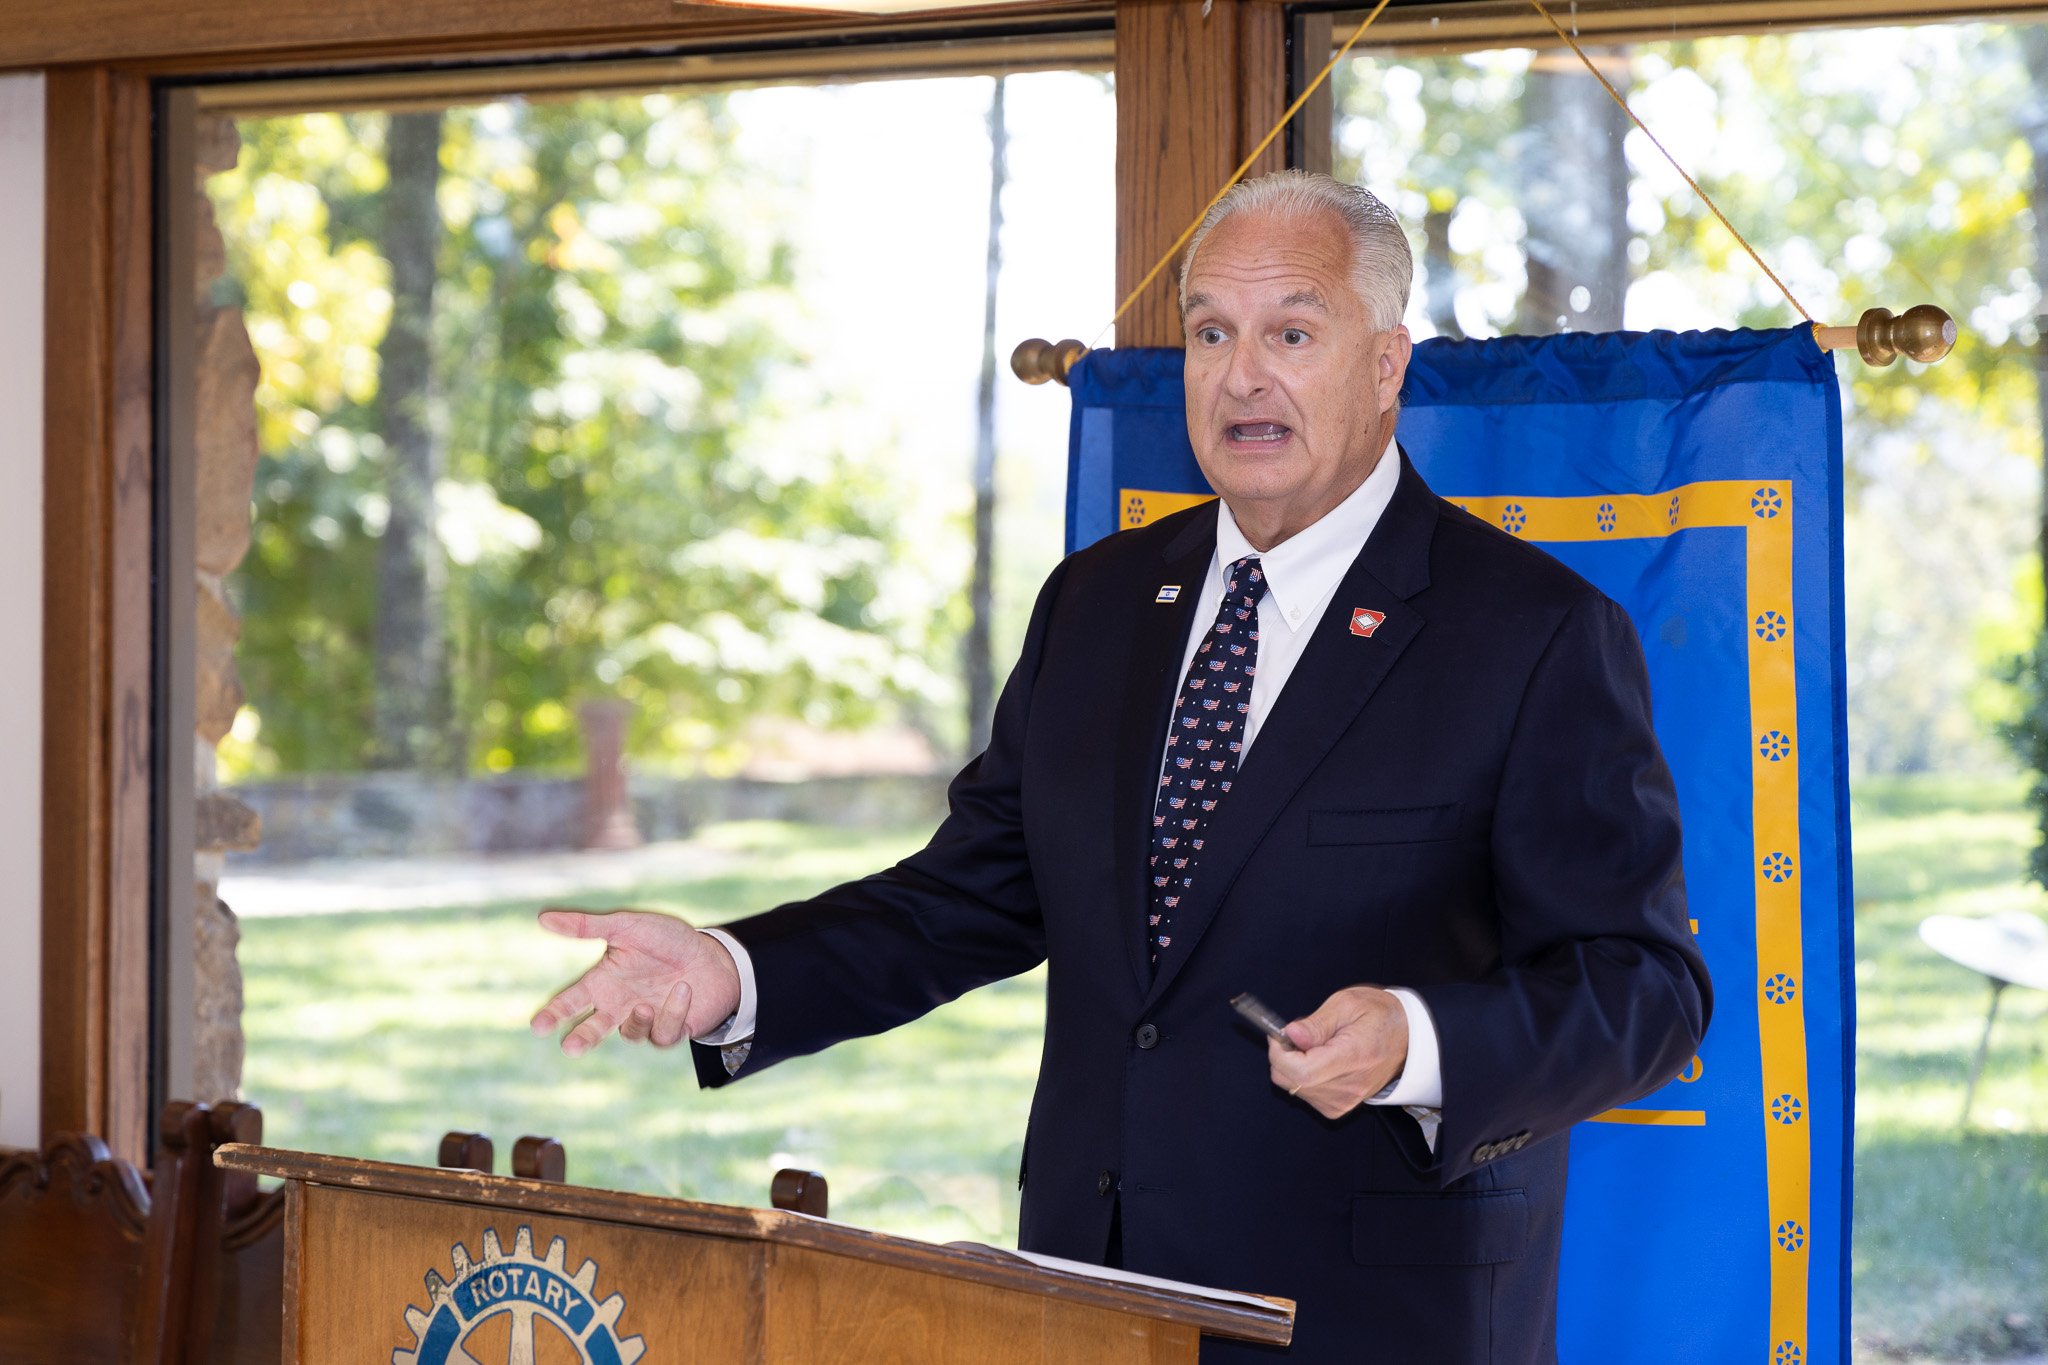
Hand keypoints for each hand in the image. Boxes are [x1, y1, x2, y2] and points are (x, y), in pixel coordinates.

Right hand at [530, 908, 741, 1055]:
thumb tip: (544, 918)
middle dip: (581, 1039)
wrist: (714, 955)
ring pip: (630, 1035)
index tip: (538, 1025)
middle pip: (592, 1030)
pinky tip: (683, 989)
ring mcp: (645, 1021)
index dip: (554, 1013)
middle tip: (570, 1047)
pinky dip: (673, 1011)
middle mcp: (620, 1005)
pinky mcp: (671, 1031)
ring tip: (645, 1003)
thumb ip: (589, 926)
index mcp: (604, 982)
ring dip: (637, 1020)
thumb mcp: (629, 927)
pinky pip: (664, 1032)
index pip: (572, 1001)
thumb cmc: (669, 940)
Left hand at [1267, 985, 1409, 1118]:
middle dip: (1283, 1057)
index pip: (1302, 1071)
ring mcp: (1346, 1100)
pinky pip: (1306, 1094)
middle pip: (1293, 1082)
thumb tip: (1289, 1035)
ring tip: (1315, 1046)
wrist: (1408, 1036)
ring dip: (1293, 1066)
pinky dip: (1303, 1077)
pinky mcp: (1341, 1107)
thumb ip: (1315, 1023)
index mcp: (1353, 1057)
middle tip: (1297, 1036)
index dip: (1280, 1054)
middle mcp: (1350, 1086)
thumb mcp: (1347, 1004)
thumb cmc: (1380, 1015)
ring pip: (1295, 1089)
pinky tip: (1319, 1060)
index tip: (1279, 1036)